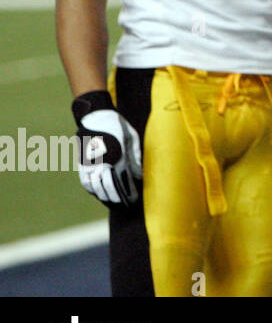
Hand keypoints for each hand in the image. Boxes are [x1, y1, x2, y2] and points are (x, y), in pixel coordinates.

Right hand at [72, 90, 142, 205]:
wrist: (95, 115)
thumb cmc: (118, 126)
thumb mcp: (131, 138)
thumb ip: (135, 158)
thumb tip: (139, 176)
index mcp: (116, 156)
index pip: (123, 181)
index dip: (128, 193)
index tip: (134, 201)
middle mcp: (102, 162)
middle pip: (108, 187)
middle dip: (116, 199)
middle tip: (123, 206)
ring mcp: (89, 163)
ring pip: (95, 187)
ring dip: (103, 197)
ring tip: (111, 203)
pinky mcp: (81, 162)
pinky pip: (85, 181)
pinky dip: (91, 189)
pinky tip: (97, 193)